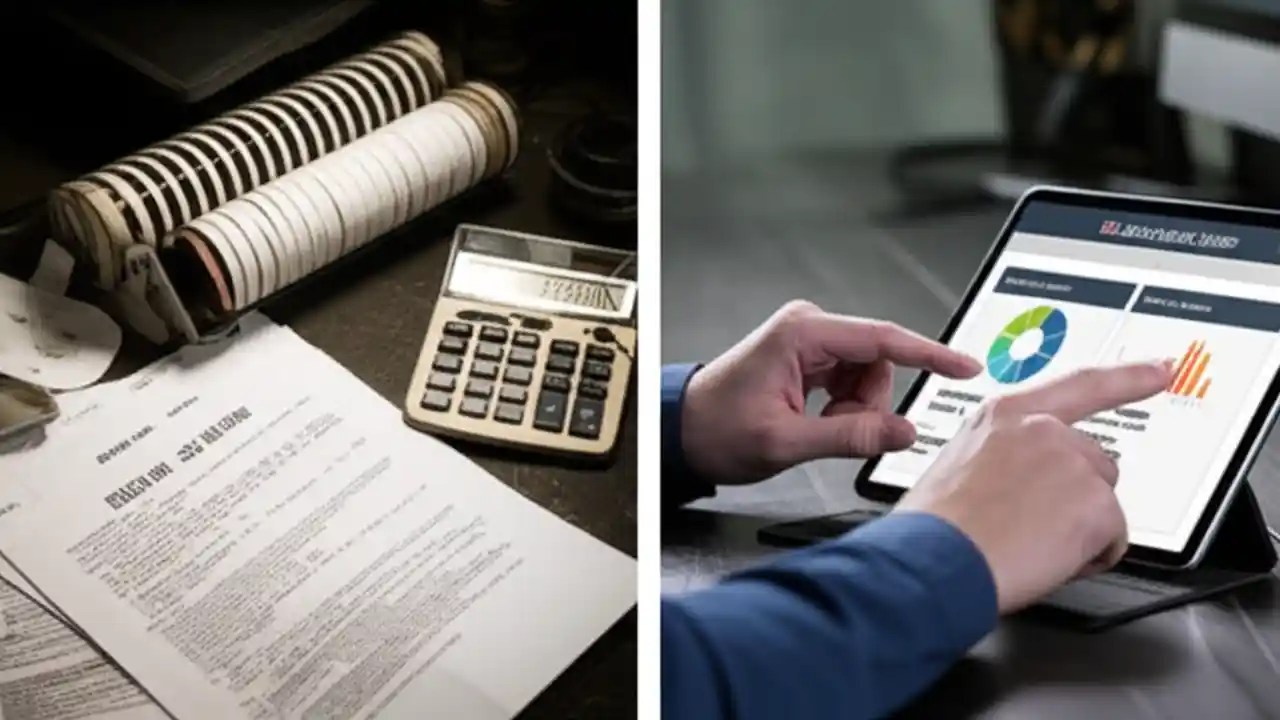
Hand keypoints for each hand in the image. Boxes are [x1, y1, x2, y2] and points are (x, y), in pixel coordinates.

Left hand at [681, 301, 982, 483]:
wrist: (684, 432)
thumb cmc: (717, 429)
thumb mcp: (786, 442)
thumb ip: (849, 437)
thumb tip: (902, 431)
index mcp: (800, 334)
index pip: (883, 339)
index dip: (930, 354)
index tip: (965, 366)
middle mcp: (806, 328)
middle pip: (878, 363)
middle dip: (868, 404)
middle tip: (835, 431)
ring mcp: (808, 341)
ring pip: (867, 376)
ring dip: (855, 409)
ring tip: (816, 428)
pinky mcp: (809, 357)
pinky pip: (850, 382)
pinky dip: (843, 408)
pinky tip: (814, 421)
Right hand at [896, 359, 1173, 612]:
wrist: (932, 561)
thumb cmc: (933, 527)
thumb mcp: (959, 468)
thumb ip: (1003, 459)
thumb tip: (1023, 485)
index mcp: (1004, 415)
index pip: (1081, 385)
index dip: (1127, 376)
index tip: (1160, 369)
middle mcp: (1042, 428)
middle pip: (1095, 465)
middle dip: (1077, 500)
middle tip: (1029, 528)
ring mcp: (1073, 461)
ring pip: (1103, 505)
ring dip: (1078, 530)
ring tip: (1025, 543)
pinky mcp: (1095, 501)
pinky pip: (1112, 541)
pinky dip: (1086, 559)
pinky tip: (1042, 558)